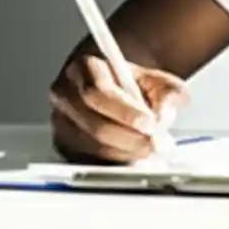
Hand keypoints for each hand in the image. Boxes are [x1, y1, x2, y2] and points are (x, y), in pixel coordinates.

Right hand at [49, 49, 188, 163]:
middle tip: (156, 144)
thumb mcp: (156, 78)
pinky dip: (113, 162)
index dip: (125, 112)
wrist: (118, 84)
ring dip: (124, 152)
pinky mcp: (63, 143)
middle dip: (129, 138)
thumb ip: (166, 93)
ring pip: (90, 145)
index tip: (150, 124)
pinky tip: (134, 157)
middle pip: (94, 123)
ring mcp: (61, 120)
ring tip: (149, 151)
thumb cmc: (132, 81)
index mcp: (83, 67)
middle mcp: (65, 93)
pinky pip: (87, 159)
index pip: (98, 91)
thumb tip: (162, 117)